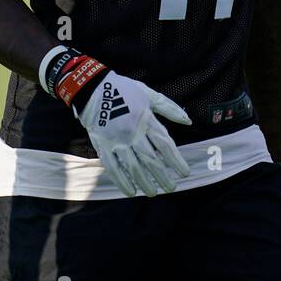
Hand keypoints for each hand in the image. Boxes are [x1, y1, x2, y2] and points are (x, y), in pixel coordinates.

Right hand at [75, 71, 191, 197]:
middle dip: (162, 176)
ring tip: (153, 192)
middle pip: (151, 160)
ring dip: (145, 182)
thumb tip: (188, 120)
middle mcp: (133, 133)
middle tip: (171, 188)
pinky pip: (113, 168)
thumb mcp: (148, 94)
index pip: (165, 144)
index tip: (184, 173)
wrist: (92, 88)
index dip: (176, 160)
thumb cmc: (123, 90)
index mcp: (146, 120)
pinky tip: (131, 191)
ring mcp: (117, 141)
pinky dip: (121, 181)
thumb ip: (168, 108)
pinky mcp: (102, 146)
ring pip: (133, 167)